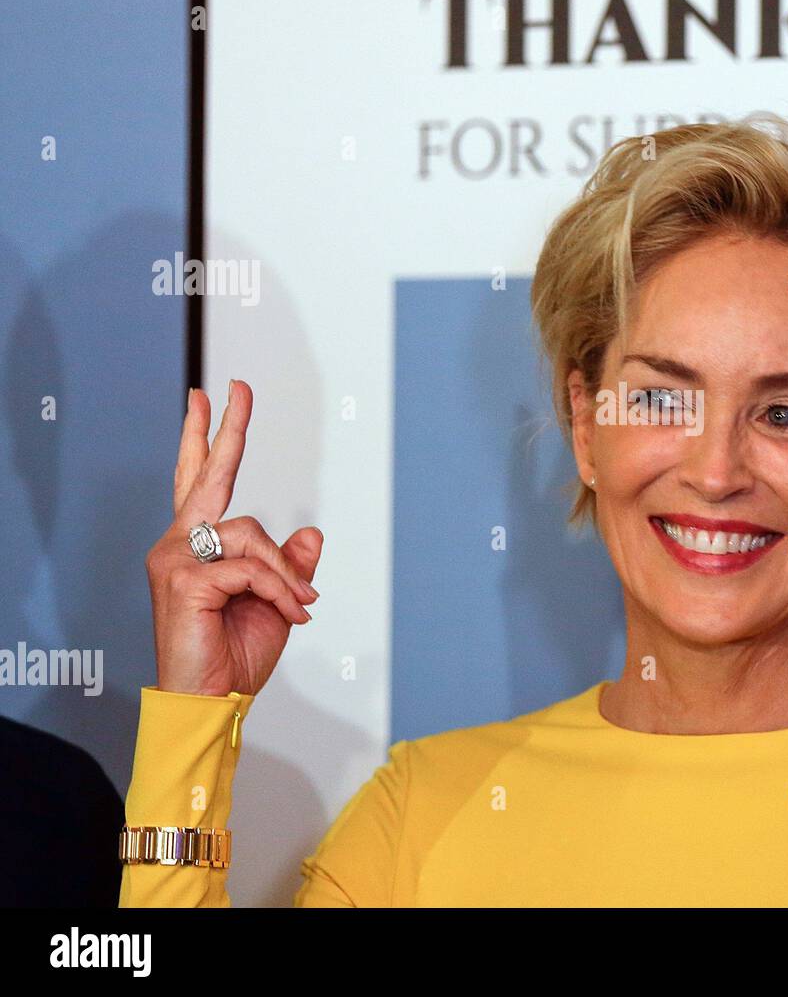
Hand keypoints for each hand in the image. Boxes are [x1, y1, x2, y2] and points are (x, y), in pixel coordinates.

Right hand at [145, 379, 322, 695]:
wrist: (212, 701)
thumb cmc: (234, 654)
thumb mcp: (277, 602)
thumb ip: (289, 566)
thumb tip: (311, 531)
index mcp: (197, 546)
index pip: (201, 481)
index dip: (206, 438)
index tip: (214, 397)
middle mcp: (177, 544)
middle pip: (207, 477)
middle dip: (228, 430)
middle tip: (239, 387)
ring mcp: (175, 560)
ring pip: (252, 535)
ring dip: (286, 574)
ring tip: (300, 605)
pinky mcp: (185, 580)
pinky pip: (252, 567)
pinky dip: (280, 589)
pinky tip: (290, 611)